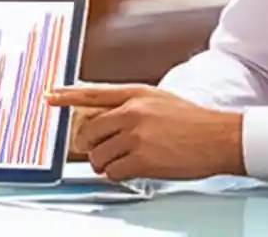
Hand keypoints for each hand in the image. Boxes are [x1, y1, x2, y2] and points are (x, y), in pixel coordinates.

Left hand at [47, 84, 243, 181]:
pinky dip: (118, 174)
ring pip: (99, 154)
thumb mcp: (159, 101)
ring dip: (105, 163)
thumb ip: (131, 107)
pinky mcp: (143, 158)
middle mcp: (133, 112)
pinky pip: (113, 171)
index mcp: (136, 94)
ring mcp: (137, 135)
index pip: (93, 93)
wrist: (219, 137)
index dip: (67, 96)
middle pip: (90, 131)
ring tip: (123, 162)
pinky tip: (133, 170)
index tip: (48, 96)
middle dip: (91, 146)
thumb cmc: (193, 122)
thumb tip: (105, 121)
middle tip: (102, 152)